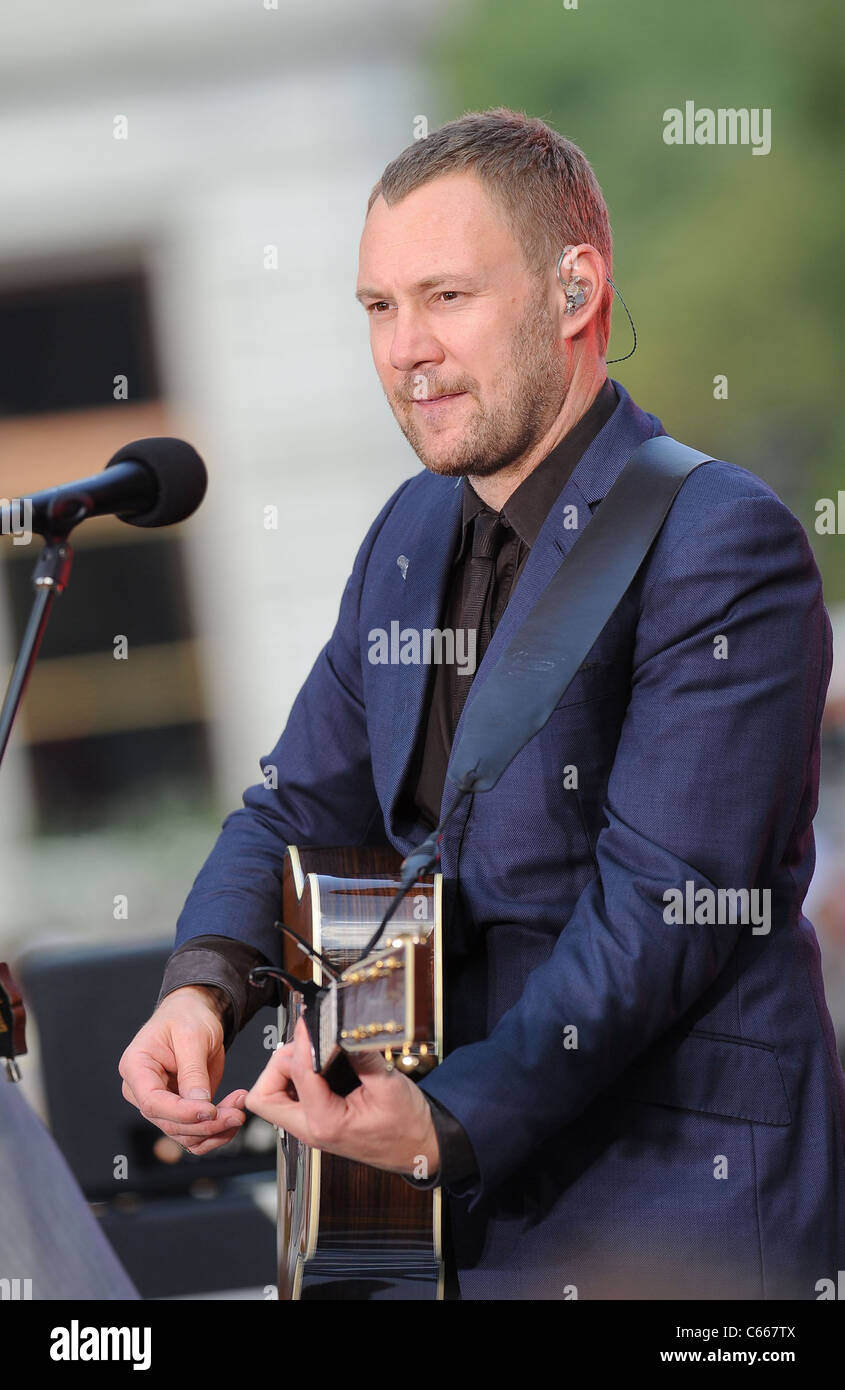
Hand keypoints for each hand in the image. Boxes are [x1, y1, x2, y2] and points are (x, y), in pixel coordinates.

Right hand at [119, 986, 247, 1155]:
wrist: (194, 1014)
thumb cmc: (187, 1017)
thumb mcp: (192, 1037)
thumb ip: (193, 1071)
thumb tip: (200, 1105)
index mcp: (136, 1067)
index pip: (153, 1102)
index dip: (182, 1113)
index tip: (212, 1111)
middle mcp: (142, 1091)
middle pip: (169, 1123)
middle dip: (205, 1124)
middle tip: (237, 1114)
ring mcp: (160, 1104)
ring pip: (183, 1134)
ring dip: (214, 1131)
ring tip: (239, 1111)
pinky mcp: (179, 1111)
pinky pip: (194, 1133)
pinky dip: (215, 1132)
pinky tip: (233, 1115)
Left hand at [245, 1017, 440, 1179]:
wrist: (421, 1149)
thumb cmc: (408, 1126)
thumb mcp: (388, 1084)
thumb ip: (359, 1054)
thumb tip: (339, 1029)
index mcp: (326, 1122)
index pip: (298, 1073)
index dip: (303, 1042)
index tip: (311, 1023)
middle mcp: (311, 1129)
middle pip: (264, 1096)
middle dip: (277, 1064)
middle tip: (302, 1046)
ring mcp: (311, 1128)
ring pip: (271, 1098)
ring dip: (283, 1071)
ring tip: (310, 1053)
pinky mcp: (316, 1122)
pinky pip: (288, 1099)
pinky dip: (294, 1078)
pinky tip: (315, 1064)